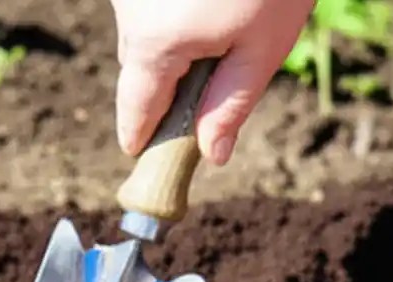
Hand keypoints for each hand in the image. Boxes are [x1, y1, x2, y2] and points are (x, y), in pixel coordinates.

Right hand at [110, 0, 313, 164]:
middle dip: (170, 87)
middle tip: (208, 95)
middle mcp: (130, 15)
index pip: (135, 110)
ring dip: (175, 45)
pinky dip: (175, 13)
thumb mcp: (262, 48)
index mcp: (155, 45)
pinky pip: (151, 7)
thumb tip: (212, 154)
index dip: (141, 138)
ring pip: (145, 34)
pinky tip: (211, 3)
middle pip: (140, 71)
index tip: (141, 155)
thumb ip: (231, 105)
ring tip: (225, 26)